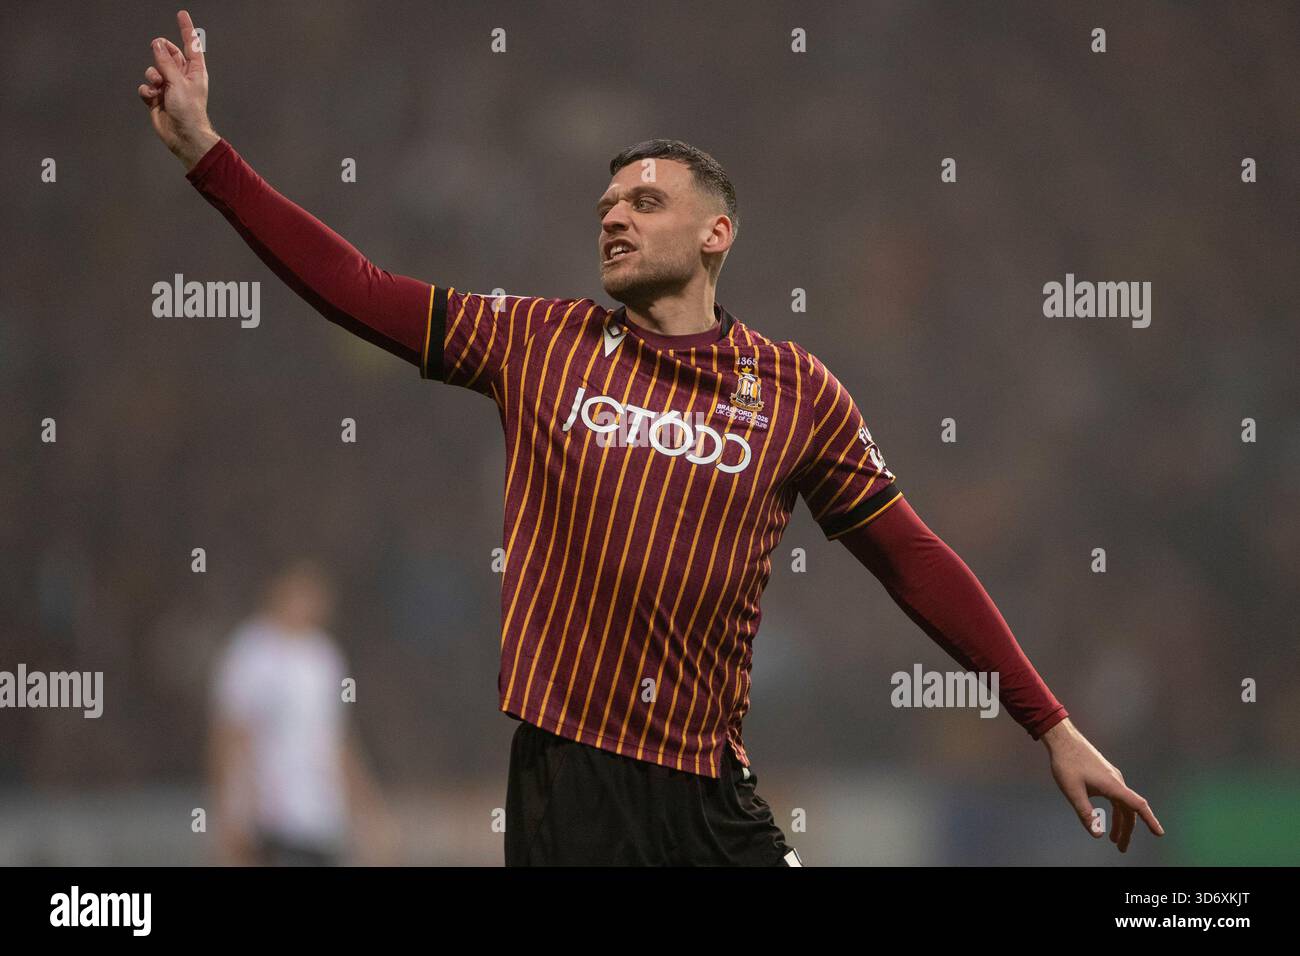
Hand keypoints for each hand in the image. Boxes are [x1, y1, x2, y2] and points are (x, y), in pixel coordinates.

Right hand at [137, 10, 219, 169]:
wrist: (183, 136)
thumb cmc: (189, 111)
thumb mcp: (178, 82)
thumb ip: (165, 61)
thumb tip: (157, 43)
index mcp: (194, 71)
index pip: (191, 45)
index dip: (186, 29)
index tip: (182, 14)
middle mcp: (182, 77)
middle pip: (168, 54)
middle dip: (160, 52)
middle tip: (157, 50)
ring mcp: (169, 87)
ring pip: (153, 69)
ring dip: (152, 75)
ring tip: (158, 86)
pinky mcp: (157, 97)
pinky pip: (147, 86)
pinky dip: (147, 90)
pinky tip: (153, 97)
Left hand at [1041, 717, 1164, 852]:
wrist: (1063, 739)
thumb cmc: (1066, 763)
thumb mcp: (1073, 791)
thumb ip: (1085, 813)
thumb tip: (1097, 834)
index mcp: (1113, 785)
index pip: (1137, 806)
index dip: (1150, 820)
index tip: (1160, 833)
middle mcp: (1117, 781)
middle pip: (1129, 810)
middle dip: (1127, 831)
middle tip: (1121, 848)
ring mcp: (1112, 778)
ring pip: (1121, 804)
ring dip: (1120, 822)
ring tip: (1114, 840)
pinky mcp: (1105, 775)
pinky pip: (1115, 797)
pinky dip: (1114, 811)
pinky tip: (1106, 819)